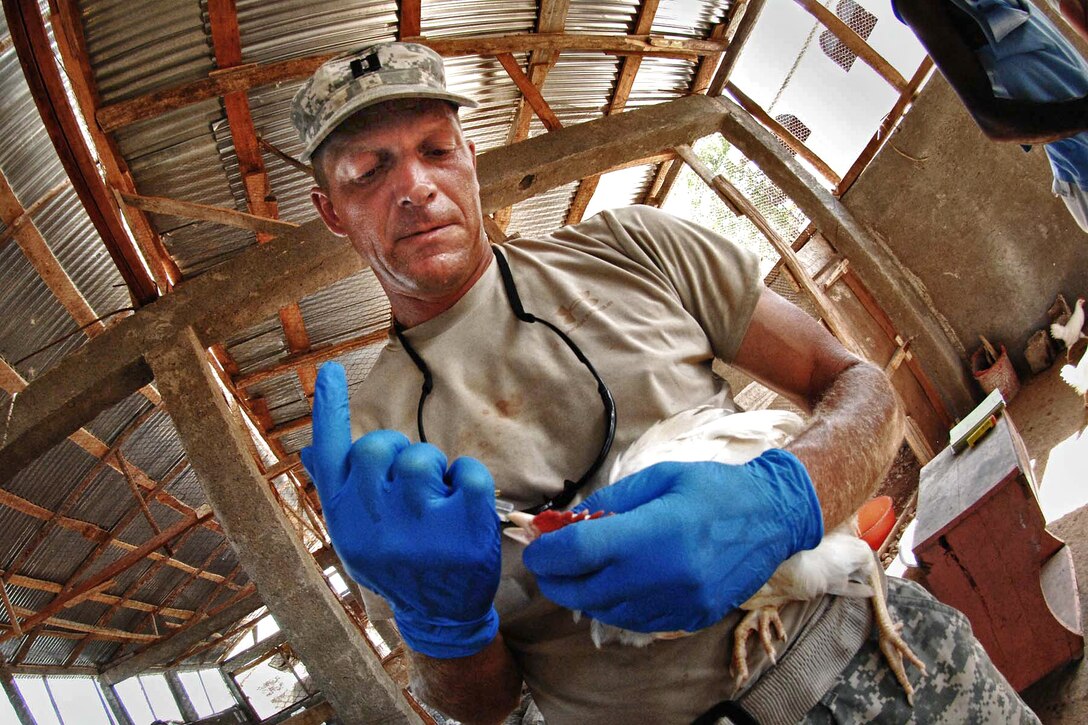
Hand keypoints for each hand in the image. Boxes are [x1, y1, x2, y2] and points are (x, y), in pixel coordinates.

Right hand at [301, 363, 500, 657]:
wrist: (440, 616)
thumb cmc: (397, 567)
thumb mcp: (358, 538)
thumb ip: (341, 494)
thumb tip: (313, 449)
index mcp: (346, 520)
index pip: (331, 455)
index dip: (328, 408)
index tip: (330, 368)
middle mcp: (377, 522)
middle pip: (379, 446)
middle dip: (398, 451)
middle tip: (410, 478)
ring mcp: (421, 525)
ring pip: (423, 456)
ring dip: (434, 469)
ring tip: (436, 500)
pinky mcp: (464, 526)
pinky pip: (467, 470)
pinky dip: (468, 477)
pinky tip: (462, 503)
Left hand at [522, 450, 822, 632]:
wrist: (773, 518)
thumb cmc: (715, 489)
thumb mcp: (659, 478)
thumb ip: (610, 503)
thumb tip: (567, 520)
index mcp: (653, 533)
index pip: (577, 552)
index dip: (545, 550)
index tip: (533, 544)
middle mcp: (663, 576)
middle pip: (583, 590)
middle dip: (555, 577)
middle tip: (547, 560)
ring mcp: (677, 604)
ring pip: (605, 611)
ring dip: (583, 592)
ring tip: (581, 568)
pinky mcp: (688, 619)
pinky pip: (634, 621)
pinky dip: (615, 604)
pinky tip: (616, 581)